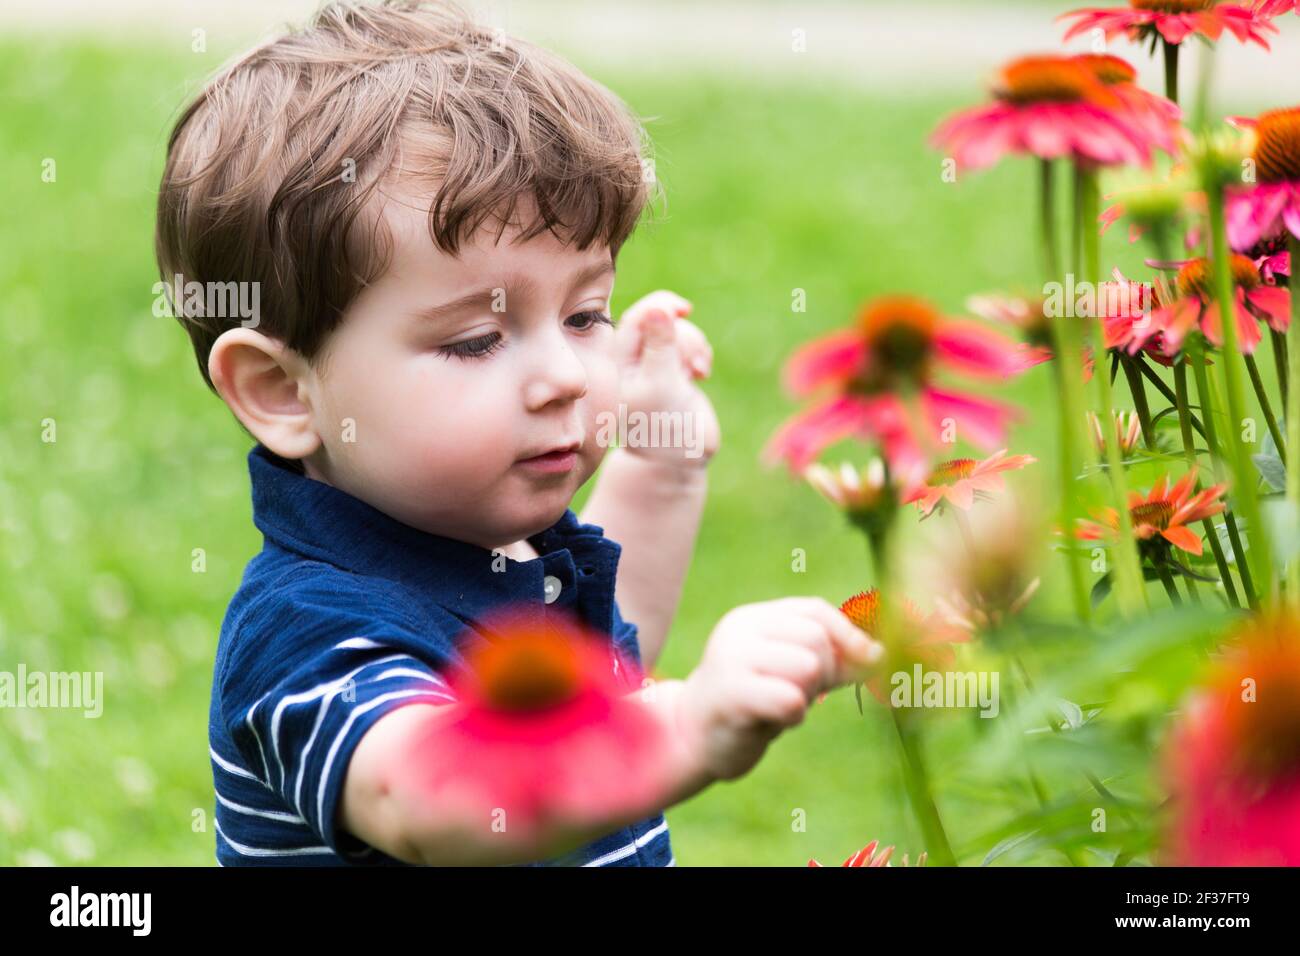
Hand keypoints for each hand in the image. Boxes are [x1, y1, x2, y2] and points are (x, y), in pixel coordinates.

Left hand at [613, 290, 719, 467]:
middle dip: (682, 336)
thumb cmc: (663, 426)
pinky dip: (698, 354)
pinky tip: (701, 375)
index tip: (683, 309)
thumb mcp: (661, 383)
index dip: (659, 307)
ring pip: (677, 333)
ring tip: (699, 372)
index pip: (635, 320)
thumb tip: (658, 308)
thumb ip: (660, 345)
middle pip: (661, 323)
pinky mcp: (674, 371)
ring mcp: (655, 365)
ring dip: (693, 346)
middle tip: (695, 364)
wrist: (681, 460)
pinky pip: (688, 346)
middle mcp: (634, 361)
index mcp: (619, 363)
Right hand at [673, 598, 883, 780]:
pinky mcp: (731, 693)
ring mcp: (732, 658)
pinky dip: (794, 716)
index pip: (815, 611)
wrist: (692, 737)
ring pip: (808, 666)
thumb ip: (829, 660)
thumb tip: (879, 654)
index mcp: (753, 618)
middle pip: (816, 639)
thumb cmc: (749, 705)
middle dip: (826, 673)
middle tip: (803, 696)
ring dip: (808, 696)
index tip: (871, 660)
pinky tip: (772, 722)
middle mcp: (740, 629)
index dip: (849, 636)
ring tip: (782, 707)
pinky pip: (791, 699)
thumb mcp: (788, 672)